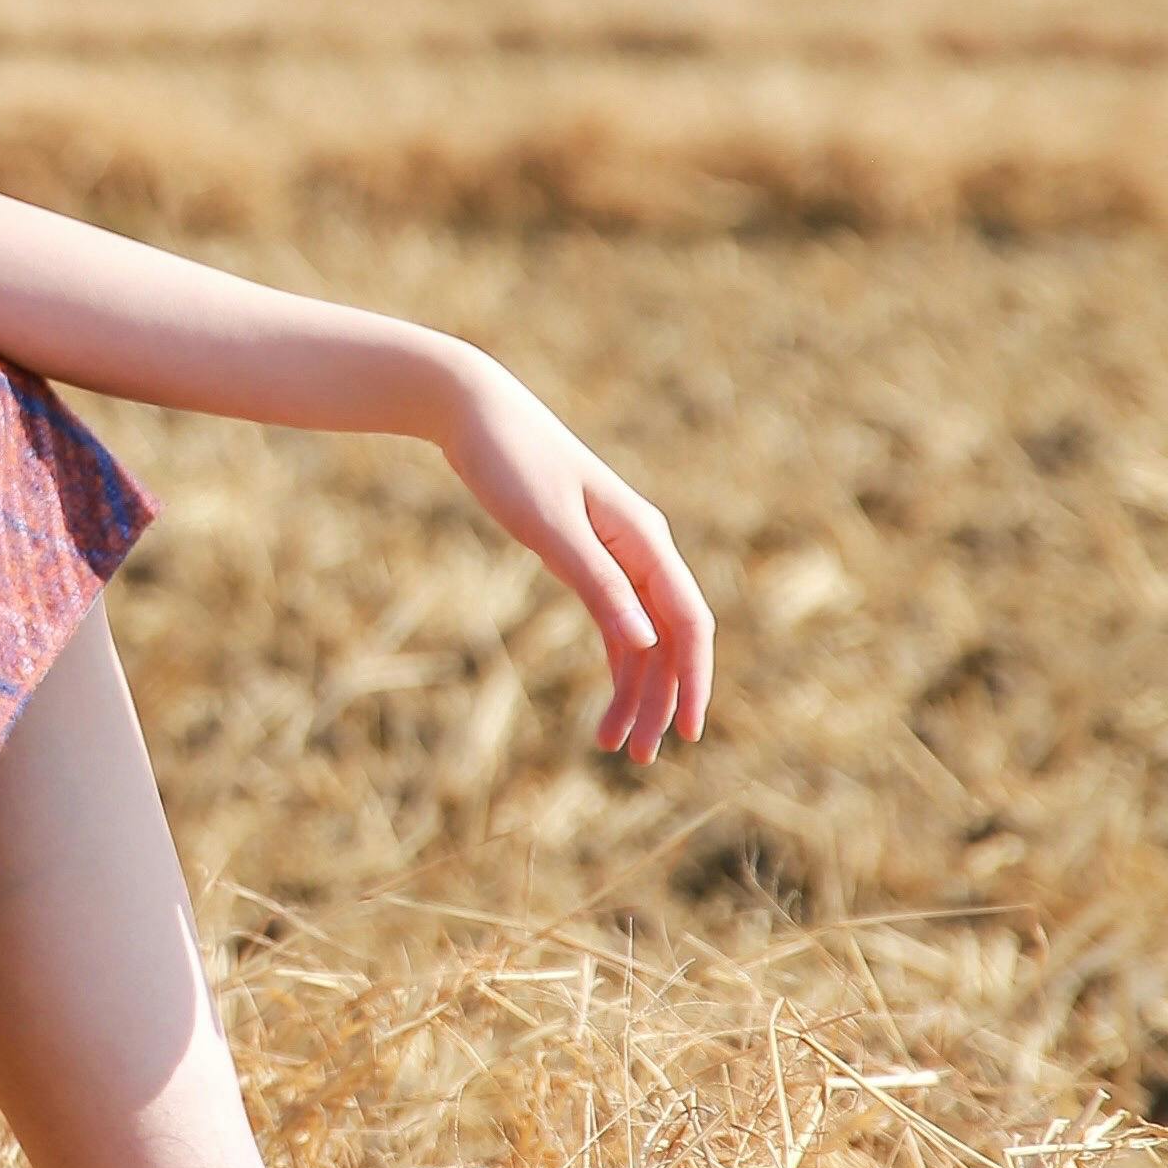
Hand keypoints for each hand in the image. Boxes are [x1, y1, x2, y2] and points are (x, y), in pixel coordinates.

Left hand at [430, 354, 714, 760]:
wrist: (473, 411)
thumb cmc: (509, 462)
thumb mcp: (549, 529)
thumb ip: (598, 585)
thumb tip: (643, 644)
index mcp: (644, 539)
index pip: (688, 622)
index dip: (694, 680)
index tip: (686, 734)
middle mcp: (642, 547)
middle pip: (668, 638)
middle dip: (657, 700)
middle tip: (633, 756)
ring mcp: (618, 552)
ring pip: (644, 635)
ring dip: (635, 689)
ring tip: (610, 744)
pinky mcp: (589, 553)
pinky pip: (619, 618)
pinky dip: (616, 659)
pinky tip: (607, 699)